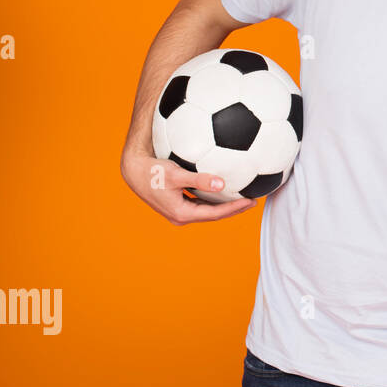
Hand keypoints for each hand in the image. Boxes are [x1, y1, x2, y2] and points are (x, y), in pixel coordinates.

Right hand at [120, 150, 256, 224]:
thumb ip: (198, 180)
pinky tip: (223, 190)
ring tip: (242, 197)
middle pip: (214, 215)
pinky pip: (200, 202)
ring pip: (207, 210)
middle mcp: (181, 215)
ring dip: (224, 205)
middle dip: (234, 209)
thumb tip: (221, 185)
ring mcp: (178, 210)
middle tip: (253, 201)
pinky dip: (213, 198)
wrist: (132, 170)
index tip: (251, 201)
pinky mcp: (177, 202)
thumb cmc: (152, 171)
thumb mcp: (175, 175)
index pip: (215, 214)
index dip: (234, 208)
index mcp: (182, 213)